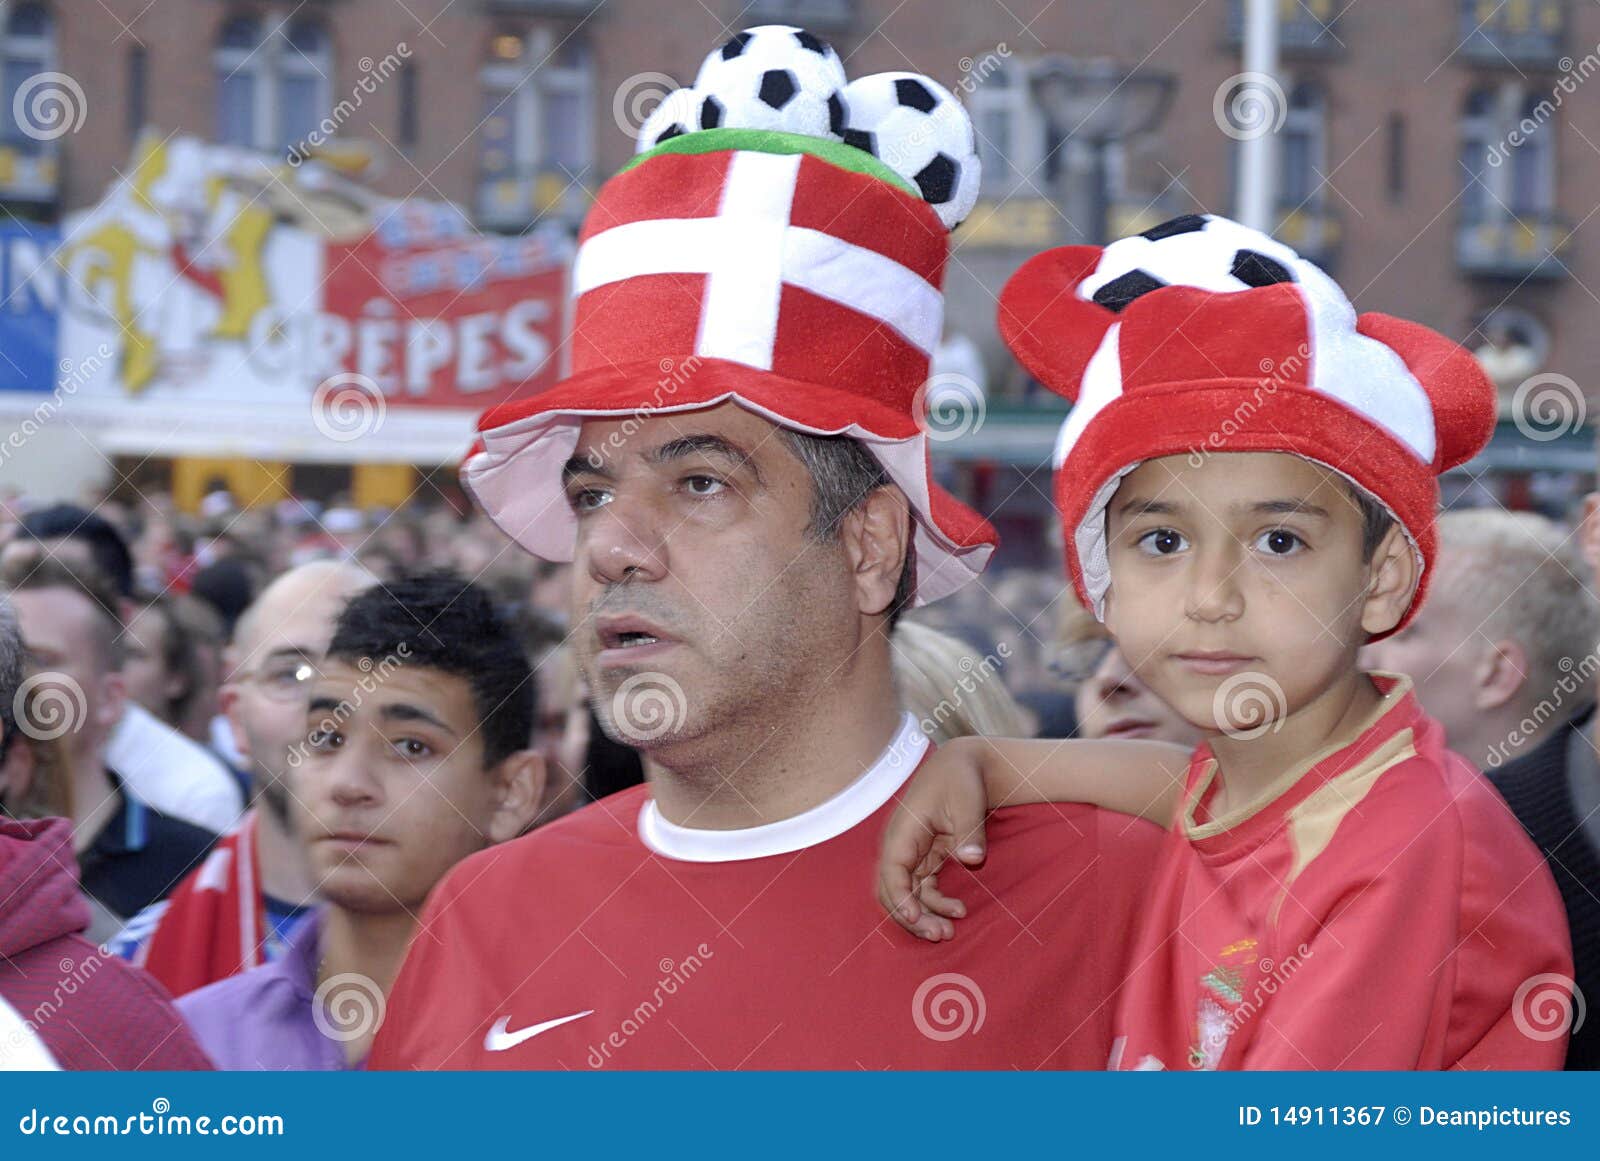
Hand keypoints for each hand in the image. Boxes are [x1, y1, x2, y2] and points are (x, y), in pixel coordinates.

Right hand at [876, 738, 990, 941]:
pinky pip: (922, 889)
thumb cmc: (961, 779)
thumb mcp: (968, 799)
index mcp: (903, 830)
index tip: (916, 919)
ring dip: (924, 915)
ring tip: (950, 932)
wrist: (964, 765)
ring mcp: (911, 853)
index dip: (900, 898)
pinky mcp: (925, 858)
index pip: (891, 871)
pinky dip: (935, 904)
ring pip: (907, 894)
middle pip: (893, 890)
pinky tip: (958, 910)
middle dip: (912, 916)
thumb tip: (972, 859)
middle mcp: (901, 845)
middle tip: (940, 935)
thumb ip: (970, 830)